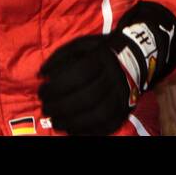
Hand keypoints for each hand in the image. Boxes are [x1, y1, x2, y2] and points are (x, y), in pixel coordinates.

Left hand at [39, 1, 175, 134]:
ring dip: (73, 122)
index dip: (57, 86)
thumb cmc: (99, 51)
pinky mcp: (126, 110)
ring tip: (56, 122)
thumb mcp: (81, 45)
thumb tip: (43, 74)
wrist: (133, 57)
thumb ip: (60, 56)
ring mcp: (123, 96)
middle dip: (62, 107)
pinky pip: (108, 125)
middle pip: (87, 97)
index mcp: (103, 58)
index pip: (79, 74)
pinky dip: (88, 130)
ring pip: (99, 115)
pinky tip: (72, 128)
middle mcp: (115, 77)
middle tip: (46, 108)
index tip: (42, 91)